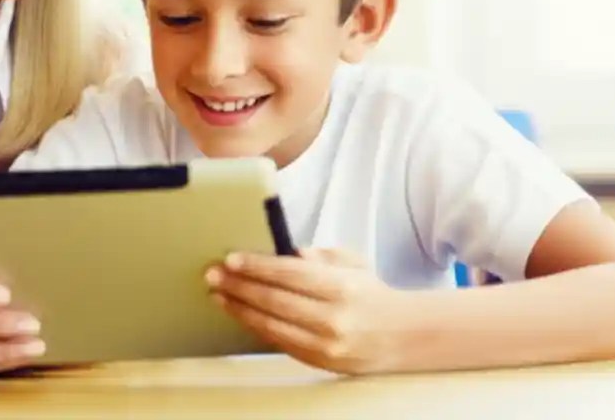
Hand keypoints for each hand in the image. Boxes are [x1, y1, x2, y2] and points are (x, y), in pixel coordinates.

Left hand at [205, 248, 407, 374]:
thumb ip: (320, 255)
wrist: (401, 337)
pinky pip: (278, 341)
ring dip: (239, 308)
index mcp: (341, 288)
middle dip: (239, 286)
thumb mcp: (352, 263)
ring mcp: (323, 344)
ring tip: (218, 295)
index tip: (231, 259)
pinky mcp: (317, 361)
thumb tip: (287, 252)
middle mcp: (331, 318)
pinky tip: (239, 314)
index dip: (257, 266)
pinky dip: (255, 326)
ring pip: (270, 324)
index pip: (289, 274)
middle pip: (274, 299)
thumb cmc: (370, 293)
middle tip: (213, 275)